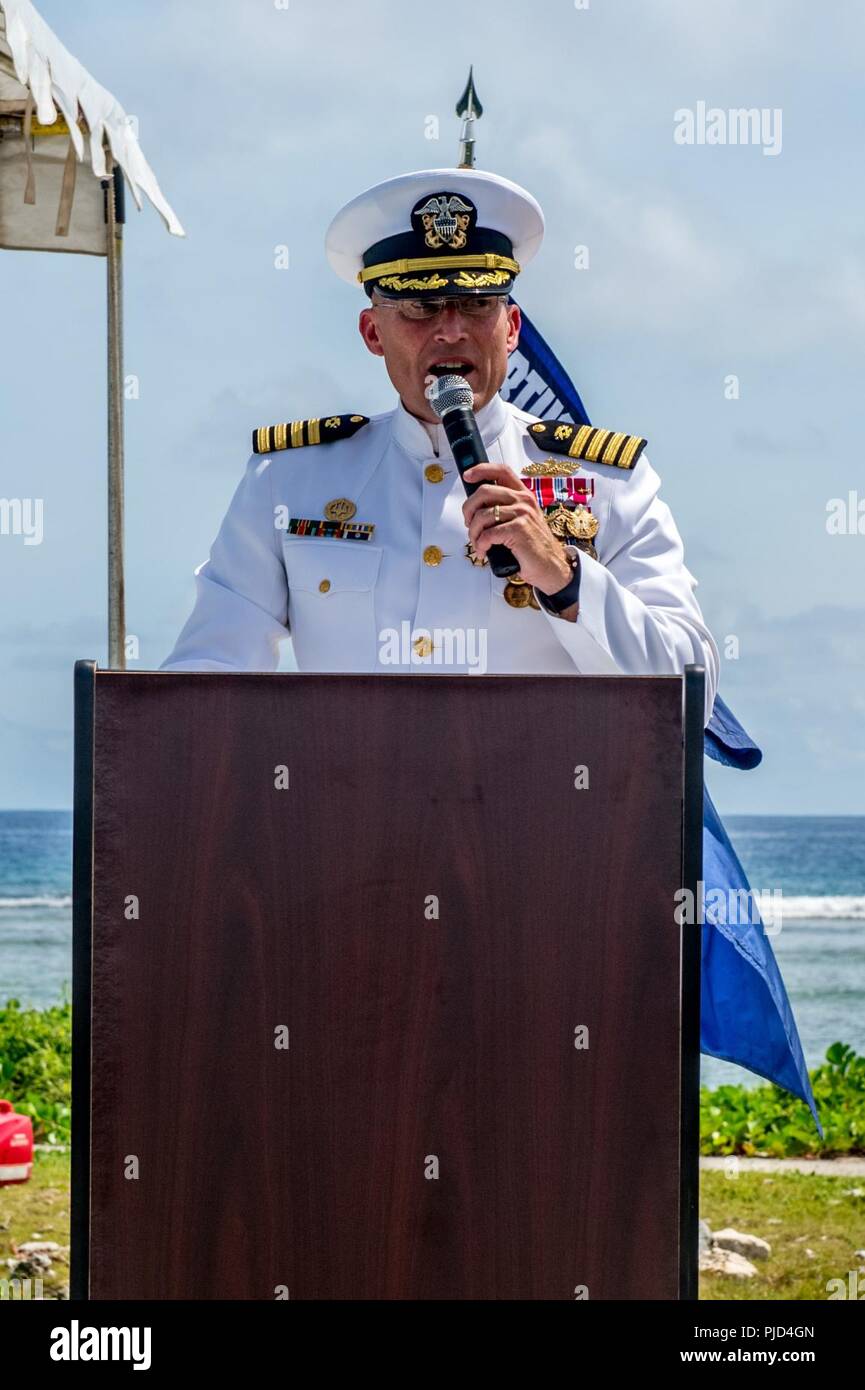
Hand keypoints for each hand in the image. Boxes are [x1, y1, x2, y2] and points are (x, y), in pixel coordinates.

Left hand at [462, 461, 573, 594]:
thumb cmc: (532, 546)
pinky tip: (484, 552)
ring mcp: (522, 514)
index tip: (467, 476)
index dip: (481, 470)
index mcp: (523, 495)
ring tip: (478, 543)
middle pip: (484, 492)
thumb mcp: (520, 521)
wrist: (551, 567)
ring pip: (482, 515)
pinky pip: (488, 534)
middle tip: (469, 523)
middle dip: (469, 509)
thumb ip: (503, 509)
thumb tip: (475, 508)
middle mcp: (524, 501)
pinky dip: (481, 545)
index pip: (501, 471)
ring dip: (473, 532)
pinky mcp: (519, 529)